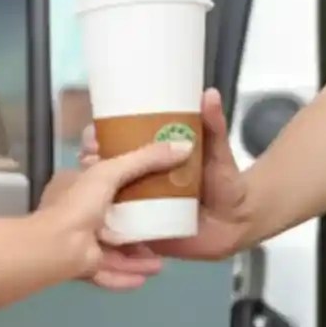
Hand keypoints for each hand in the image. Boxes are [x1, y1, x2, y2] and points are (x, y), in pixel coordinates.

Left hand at [36, 141, 190, 285]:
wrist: (56, 246)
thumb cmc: (79, 203)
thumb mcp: (111, 170)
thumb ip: (146, 159)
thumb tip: (184, 145)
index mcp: (74, 187)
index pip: (102, 180)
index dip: (125, 180)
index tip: (152, 180)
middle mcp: (75, 214)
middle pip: (112, 218)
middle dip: (137, 225)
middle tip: (163, 225)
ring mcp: (78, 242)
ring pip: (113, 250)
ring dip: (136, 256)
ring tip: (162, 261)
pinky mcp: (83, 266)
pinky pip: (109, 271)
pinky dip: (126, 275)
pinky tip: (147, 277)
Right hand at [81, 88, 252, 260]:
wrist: (239, 223)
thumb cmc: (226, 183)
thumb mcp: (218, 153)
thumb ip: (214, 126)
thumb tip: (209, 93)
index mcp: (152, 159)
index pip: (119, 143)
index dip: (101, 137)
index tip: (94, 133)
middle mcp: (141, 182)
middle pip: (106, 171)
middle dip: (91, 163)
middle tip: (90, 159)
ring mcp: (141, 209)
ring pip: (108, 201)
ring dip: (94, 195)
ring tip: (87, 189)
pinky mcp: (146, 233)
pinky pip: (122, 232)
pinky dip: (108, 228)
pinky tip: (97, 223)